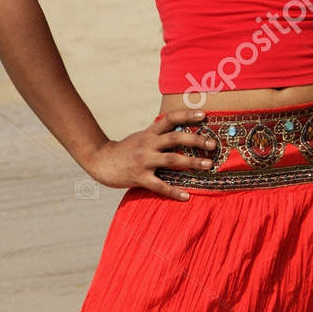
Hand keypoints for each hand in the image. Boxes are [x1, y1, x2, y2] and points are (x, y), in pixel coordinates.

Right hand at [83, 109, 216, 200]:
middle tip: (212, 145)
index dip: (187, 115)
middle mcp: (148, 144)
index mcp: (149, 133)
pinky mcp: (139, 177)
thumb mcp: (139, 137)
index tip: (204, 115)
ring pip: (172, 159)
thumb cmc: (123, 151)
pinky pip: (160, 185)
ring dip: (192, 162)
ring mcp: (144, 161)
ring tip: (208, 166)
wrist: (100, 161)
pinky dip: (174, 191)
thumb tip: (178, 132)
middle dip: (196, 140)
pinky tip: (186, 196)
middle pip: (176, 138)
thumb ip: (156, 136)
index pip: (170, 119)